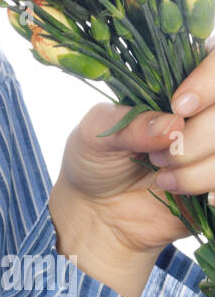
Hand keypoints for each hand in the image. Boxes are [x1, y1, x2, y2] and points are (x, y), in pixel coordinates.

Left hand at [49, 46, 214, 296]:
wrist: (100, 216)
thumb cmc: (95, 162)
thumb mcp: (94, 135)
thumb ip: (127, 124)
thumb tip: (171, 124)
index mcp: (176, 86)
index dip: (208, 80)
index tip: (180, 105)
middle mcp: (203, 114)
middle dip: (198, 135)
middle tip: (157, 155)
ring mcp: (213, 149)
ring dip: (200, 167)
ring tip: (162, 179)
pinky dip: (212, 186)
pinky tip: (193, 195)